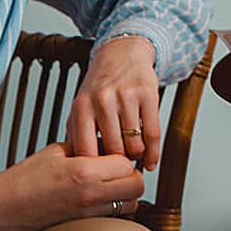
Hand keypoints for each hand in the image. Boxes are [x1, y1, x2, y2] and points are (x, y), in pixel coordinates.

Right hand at [0, 144, 143, 230]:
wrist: (6, 206)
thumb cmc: (27, 177)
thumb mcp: (57, 150)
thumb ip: (86, 145)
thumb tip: (108, 142)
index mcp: (84, 170)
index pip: (126, 163)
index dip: (124, 156)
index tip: (117, 153)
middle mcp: (90, 193)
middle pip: (136, 186)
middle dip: (133, 175)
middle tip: (121, 169)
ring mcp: (89, 212)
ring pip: (130, 205)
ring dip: (127, 193)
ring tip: (112, 183)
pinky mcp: (84, 224)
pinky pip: (114, 215)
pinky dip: (115, 206)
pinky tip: (102, 196)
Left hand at [66, 35, 160, 169]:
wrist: (122, 53)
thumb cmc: (100, 86)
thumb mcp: (81, 106)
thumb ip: (77, 135)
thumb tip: (79, 170)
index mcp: (82, 107)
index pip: (86, 151)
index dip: (95, 170)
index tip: (101, 177)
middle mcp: (102, 100)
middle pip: (113, 150)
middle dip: (118, 163)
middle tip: (120, 168)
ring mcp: (126, 96)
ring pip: (134, 145)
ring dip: (136, 156)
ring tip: (133, 157)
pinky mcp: (148, 93)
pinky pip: (153, 134)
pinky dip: (153, 153)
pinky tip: (150, 161)